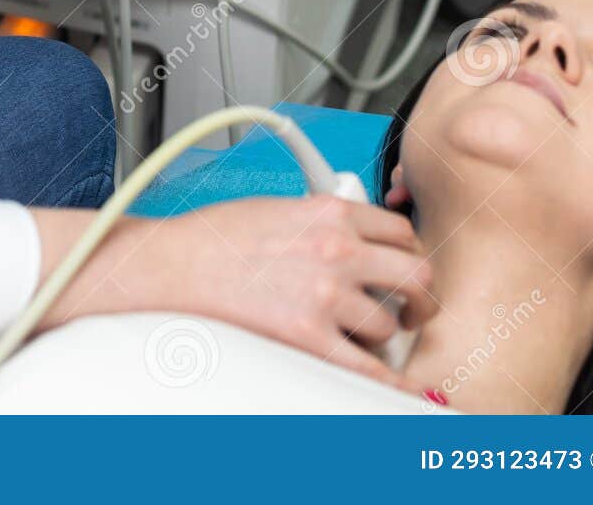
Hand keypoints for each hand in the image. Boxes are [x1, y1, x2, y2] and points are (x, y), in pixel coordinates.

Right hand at [33, 195, 434, 392]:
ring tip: (359, 334)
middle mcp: (336, 250)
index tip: (402, 266)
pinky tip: (391, 383)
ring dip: (380, 333)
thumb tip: (355, 237)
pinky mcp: (308, 336)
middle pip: (415, 276)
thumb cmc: (213, 238)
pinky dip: (386, 380)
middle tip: (412, 307)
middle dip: (419, 296)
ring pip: (388, 324)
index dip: (407, 253)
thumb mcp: (278, 208)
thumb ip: (323, 220)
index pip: (399, 232)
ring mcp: (325, 295)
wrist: (173, 266)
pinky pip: (366, 367)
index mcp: (329, 213)